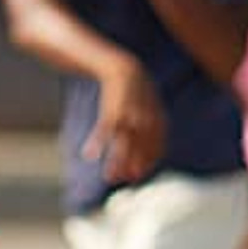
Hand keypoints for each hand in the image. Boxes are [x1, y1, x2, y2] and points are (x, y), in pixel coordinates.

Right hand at [83, 56, 165, 182]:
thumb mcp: (148, 107)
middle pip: (141, 150)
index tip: (136, 176)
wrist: (122, 68)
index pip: (157, 148)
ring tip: (109, 177)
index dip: (147, 163)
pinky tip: (89, 156)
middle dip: (133, 166)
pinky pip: (104, 130)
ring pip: (124, 144)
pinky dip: (97, 143)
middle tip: (124, 180)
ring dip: (117, 162)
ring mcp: (129, 116)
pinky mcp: (112, 111)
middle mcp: (146, 121)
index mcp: (158, 120)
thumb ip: (150, 127)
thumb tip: (145, 144)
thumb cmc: (133, 92)